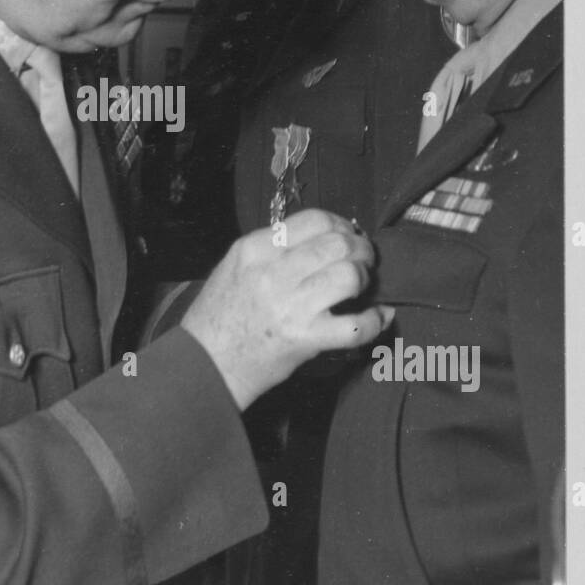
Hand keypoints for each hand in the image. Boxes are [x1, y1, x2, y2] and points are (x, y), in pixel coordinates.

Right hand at [181, 209, 392, 411]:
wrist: (206, 364)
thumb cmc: (219, 316)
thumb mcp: (235, 266)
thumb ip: (272, 248)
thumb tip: (321, 237)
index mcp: (254, 250)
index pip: (313, 220)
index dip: (340, 224)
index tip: (346, 234)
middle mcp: (273, 273)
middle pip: (337, 244)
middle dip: (359, 249)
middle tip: (362, 259)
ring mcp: (291, 307)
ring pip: (349, 275)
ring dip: (364, 278)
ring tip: (361, 286)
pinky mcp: (306, 340)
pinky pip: (357, 325)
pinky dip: (375, 320)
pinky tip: (377, 316)